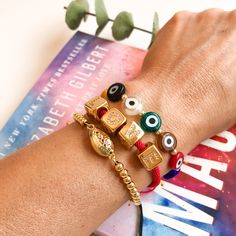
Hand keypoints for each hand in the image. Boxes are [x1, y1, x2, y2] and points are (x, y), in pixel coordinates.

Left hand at [127, 9, 235, 152]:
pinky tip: (176, 61)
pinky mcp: (179, 21)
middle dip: (218, 47)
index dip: (229, 55)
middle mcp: (231, 21)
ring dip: (199, 42)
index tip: (224, 63)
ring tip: (188, 67)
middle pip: (225, 30)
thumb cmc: (204, 108)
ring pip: (204, 27)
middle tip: (207, 67)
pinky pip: (183, 28)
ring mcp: (203, 18)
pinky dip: (179, 41)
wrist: (166, 108)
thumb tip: (231, 66)